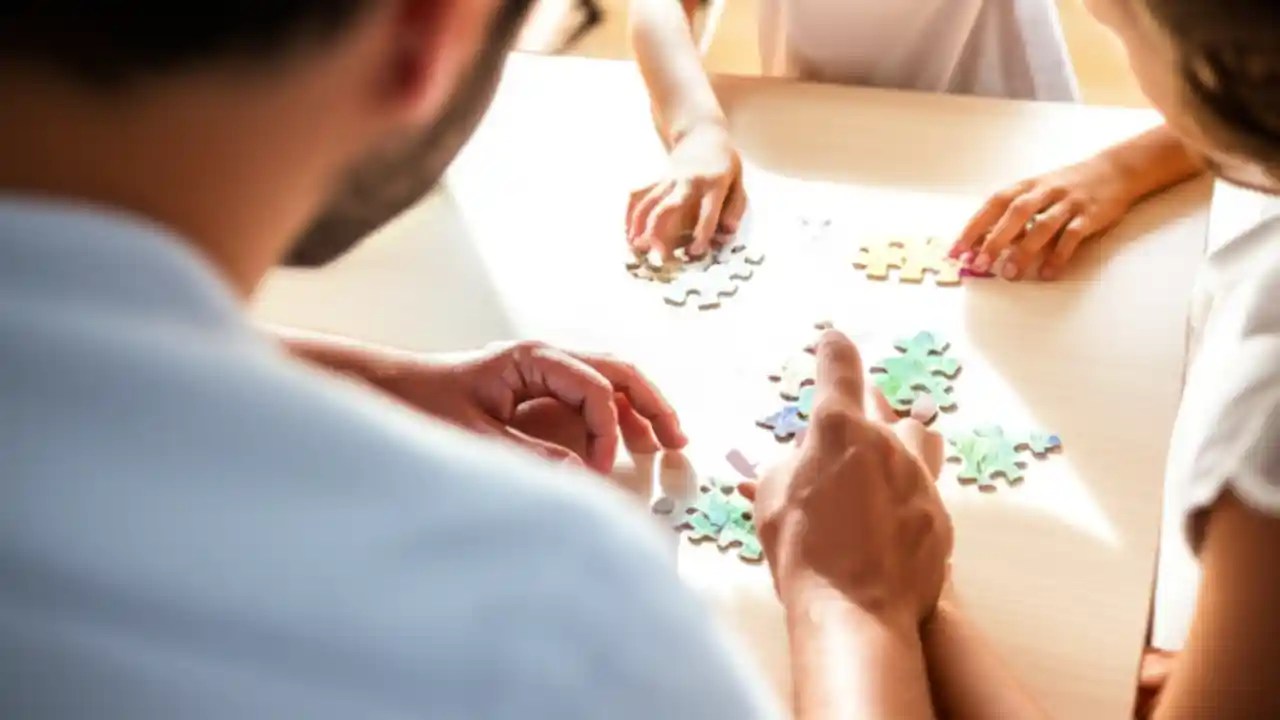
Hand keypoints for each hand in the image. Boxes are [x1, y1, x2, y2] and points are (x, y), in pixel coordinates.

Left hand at [294, 337, 688, 473]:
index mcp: (532, 358)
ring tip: (668, 441)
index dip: (607, 430)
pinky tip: (631, 438)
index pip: (596, 388)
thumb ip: (531, 455)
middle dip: (653, 403)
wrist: (387, 390)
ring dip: (642, 406)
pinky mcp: (538, 388)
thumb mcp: (474, 437)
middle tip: (678, 440)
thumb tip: (585, 474)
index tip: (601, 471)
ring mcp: (544, 371)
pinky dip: (618, 412)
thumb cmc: (421, 405)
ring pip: (611, 379)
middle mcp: (545, 357)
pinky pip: (592, 393)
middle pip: (619, 370)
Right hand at [626, 122, 745, 259]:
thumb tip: (726, 232)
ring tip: (636, 248)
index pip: (707, 213)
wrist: (702, 132)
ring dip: (639, 227)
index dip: (701, 234)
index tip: (694, 252)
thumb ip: (735, 207)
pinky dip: (631, 214)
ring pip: (648, 203)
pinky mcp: (657, 178)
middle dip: (659, 232)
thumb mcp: (738, 181)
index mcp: (713, 184)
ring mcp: (669, 179)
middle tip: (656, 255)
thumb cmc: (724, 163)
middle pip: (668, 208)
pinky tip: (628, 232)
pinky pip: (639, 195)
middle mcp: (688, 182)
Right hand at [745, 331, 951, 630]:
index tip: (833, 339)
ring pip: (918, 436)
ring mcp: (919, 476)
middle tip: (852, 411)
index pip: (838, 367)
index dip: (834, 349)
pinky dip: (906, 490)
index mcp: (836, 428)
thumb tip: (808, 452)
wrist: (855, 612)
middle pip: (880, 403)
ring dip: (900, 436)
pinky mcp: (938, 512)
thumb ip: (792, 461)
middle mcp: (884, 441)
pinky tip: (892, 513)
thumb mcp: (770, 495)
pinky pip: (924, 485)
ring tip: (889, 449)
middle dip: (864, 402)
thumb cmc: (799, 552)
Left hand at [951, 155, 1138, 280]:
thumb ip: (1015, 215)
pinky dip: (1059, 256)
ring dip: (1024, 251)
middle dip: (995, 240)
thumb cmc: (1067, 186)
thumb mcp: (1039, 191)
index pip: (994, 203)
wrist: (1116, 170)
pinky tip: (1047, 274)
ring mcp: (1069, 202)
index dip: (974, 226)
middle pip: (1016, 213)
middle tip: (979, 265)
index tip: (957, 250)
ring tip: (1009, 274)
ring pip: (1043, 226)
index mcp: (1027, 185)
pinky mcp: (1090, 215)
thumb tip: (985, 243)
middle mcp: (1046, 191)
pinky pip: (1072, 237)